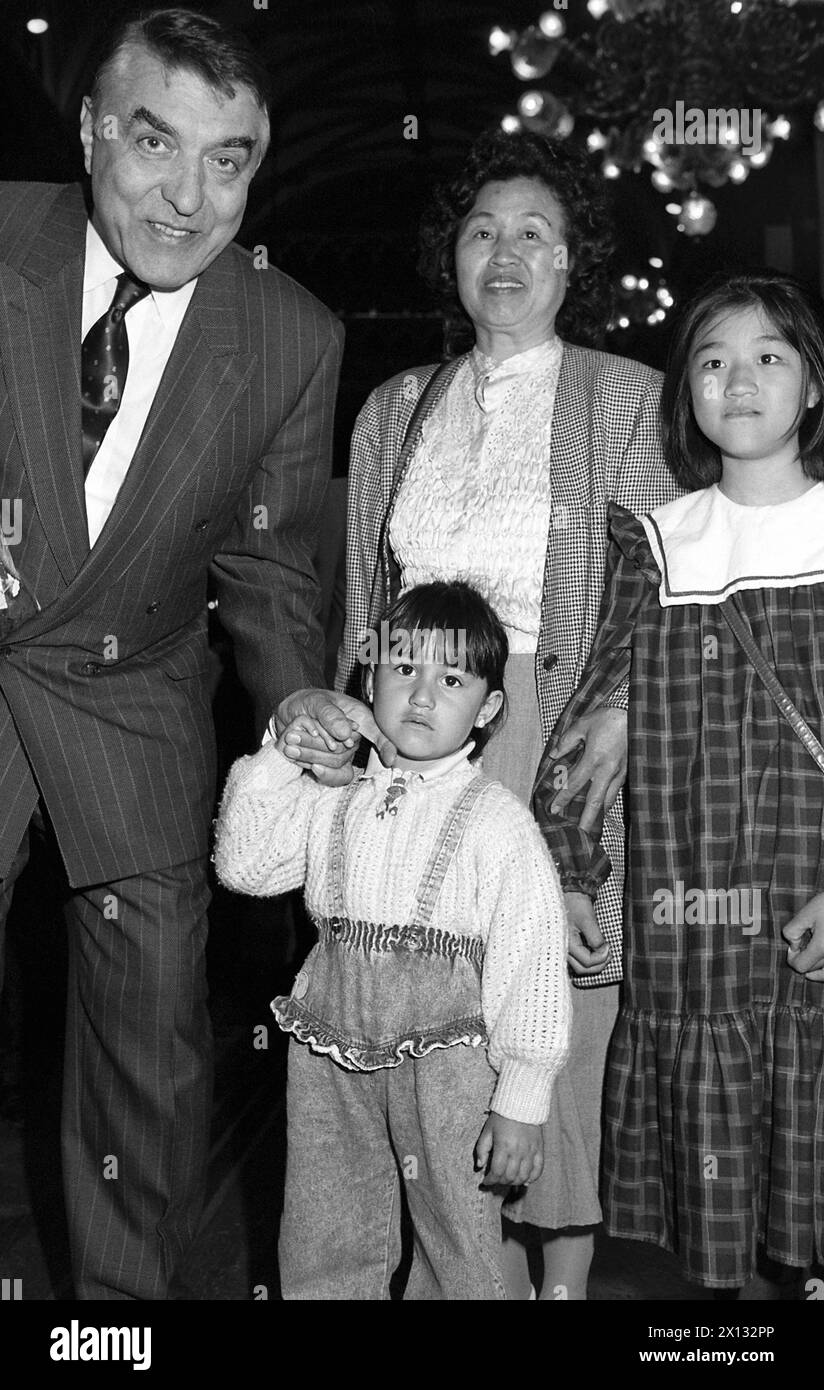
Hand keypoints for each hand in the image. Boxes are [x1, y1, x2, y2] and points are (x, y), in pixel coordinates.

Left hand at [273, 689, 395, 785]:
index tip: (389, 759)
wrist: (289, 717)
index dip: (386, 746)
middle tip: (291, 737)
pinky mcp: (334, 766)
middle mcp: (356, 737)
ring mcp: (346, 753)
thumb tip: (347, 733)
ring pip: (336, 763)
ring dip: (311, 756)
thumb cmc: (307, 703)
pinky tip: (311, 768)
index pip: (377, 732)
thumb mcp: (315, 701)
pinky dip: (323, 774)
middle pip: (347, 750)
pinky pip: (337, 777)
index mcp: (358, 717)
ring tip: (289, 746)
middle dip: (317, 746)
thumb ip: (330, 713)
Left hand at [474, 1112, 542, 1187]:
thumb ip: (481, 1149)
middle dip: (501, 1182)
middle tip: (496, 1179)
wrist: (521, 1103)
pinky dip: (532, 1178)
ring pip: (523, 1176)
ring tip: (508, 1179)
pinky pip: (538, 1170)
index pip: (497, 1172)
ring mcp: (530, 1151)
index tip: (486, 1181)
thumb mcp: (487, 1130)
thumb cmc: (502, 1117)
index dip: (490, 1180)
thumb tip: (480, 1166)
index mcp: (503, 1146)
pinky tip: (525, 1179)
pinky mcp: (539, 1149)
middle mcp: (518, 1151)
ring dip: (514, 1182)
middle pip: (510, 1176)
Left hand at [549, 707, 626, 833]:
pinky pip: (616, 790)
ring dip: (599, 813)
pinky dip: (608, 800)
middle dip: (587, 819)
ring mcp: (620, 773)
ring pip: (608, 799)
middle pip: (595, 801)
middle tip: (580, 833)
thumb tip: (554, 754)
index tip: (554, 809)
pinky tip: (603, 806)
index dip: (563, 798)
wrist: (638, 715)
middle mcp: (608, 770)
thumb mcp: (583, 724)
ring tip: (591, 825)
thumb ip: (567, 741)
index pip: (575, 783)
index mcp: (594, 759)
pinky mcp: (628, 771)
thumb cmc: (609, 717)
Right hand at [565, 891, 610, 976]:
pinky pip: (578, 959)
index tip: (609, 945)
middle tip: (609, 953)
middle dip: (599, 964)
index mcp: (567, 943)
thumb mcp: (588, 920)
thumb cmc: (576, 904)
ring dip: (594, 963)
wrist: (569, 893)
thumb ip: (596, 938)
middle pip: (582, 969)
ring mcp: (564, 948)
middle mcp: (563, 948)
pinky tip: (595, 950)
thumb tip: (603, 951)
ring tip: (603, 952)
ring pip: (580, 966)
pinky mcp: (568, 945)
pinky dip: (588, 958)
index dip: (602, 957)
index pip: (587, 961)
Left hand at [783, 892, 823, 980]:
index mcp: (822, 947)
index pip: (801, 966)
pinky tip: (822, 964)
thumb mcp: (808, 912)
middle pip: (813, 970)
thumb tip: (793, 946)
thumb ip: (793, 930)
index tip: (793, 948)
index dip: (792, 959)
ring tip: (811, 957)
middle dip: (804, 960)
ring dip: (817, 968)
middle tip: (803, 946)